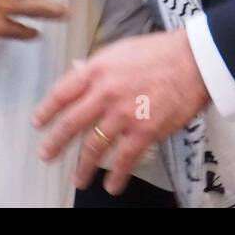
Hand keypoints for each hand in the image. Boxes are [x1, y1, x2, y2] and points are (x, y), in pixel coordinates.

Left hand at [33, 28, 209, 194]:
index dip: (47, 110)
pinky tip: (112, 185)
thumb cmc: (162, 51)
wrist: (195, 60)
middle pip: (71, 123)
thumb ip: (98, 64)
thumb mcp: (123, 49)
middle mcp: (105, 93)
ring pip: (93, 147)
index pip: (62, 93)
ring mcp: (123, 114)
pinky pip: (124, 160)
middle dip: (55, 143)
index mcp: (98, 70)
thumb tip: (77, 69)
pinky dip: (116, 176)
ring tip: (77, 179)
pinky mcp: (144, 131)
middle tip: (47, 155)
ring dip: (83, 167)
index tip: (39, 123)